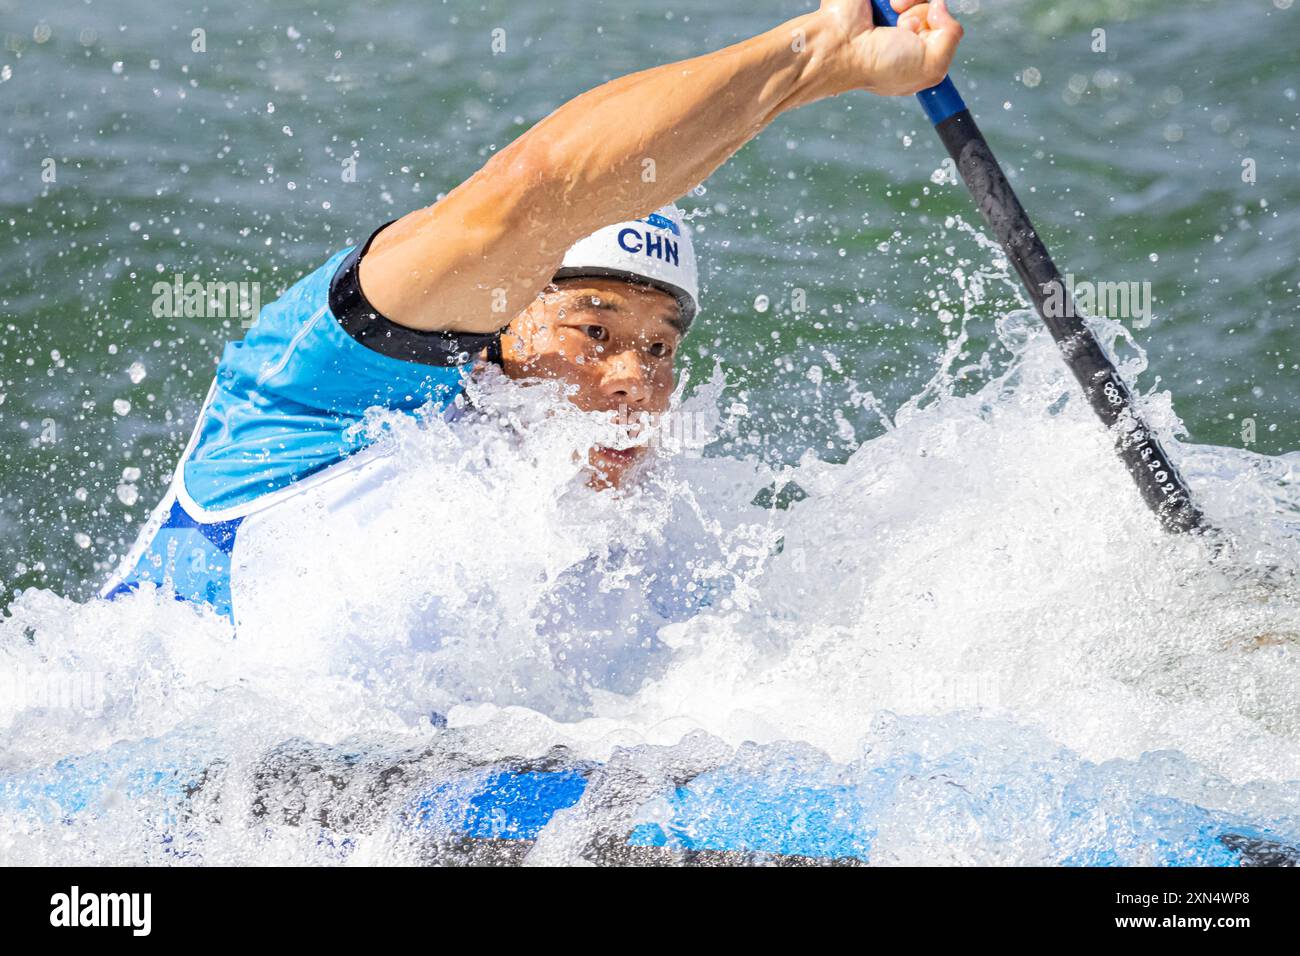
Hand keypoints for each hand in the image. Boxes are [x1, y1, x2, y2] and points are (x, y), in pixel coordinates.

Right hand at [817, 0, 963, 96]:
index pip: (944, 30)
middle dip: (927, 19)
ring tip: (894, 18)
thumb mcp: (931, 67)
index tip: (921, 48)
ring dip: (915, 4)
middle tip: (905, 33)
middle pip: (937, 7)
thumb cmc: (879, 65)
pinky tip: (891, 5)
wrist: (844, 46)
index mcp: (912, 52)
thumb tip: (940, 5)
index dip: (940, 35)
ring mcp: (891, 8)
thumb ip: (953, 36)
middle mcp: (903, 28)